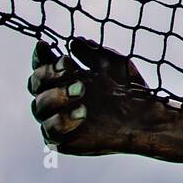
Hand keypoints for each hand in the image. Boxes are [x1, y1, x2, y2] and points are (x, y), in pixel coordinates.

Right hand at [28, 38, 168, 154]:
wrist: (147, 118)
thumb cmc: (129, 90)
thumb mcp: (114, 65)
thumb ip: (93, 54)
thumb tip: (74, 42)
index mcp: (65, 77)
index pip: (42, 65)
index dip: (40, 56)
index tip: (46, 46)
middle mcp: (57, 97)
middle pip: (35, 84)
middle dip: (49, 74)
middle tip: (70, 68)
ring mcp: (58, 119)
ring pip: (39, 106)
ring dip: (57, 95)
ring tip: (81, 90)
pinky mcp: (63, 140)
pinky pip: (50, 132)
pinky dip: (61, 120)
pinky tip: (81, 113)